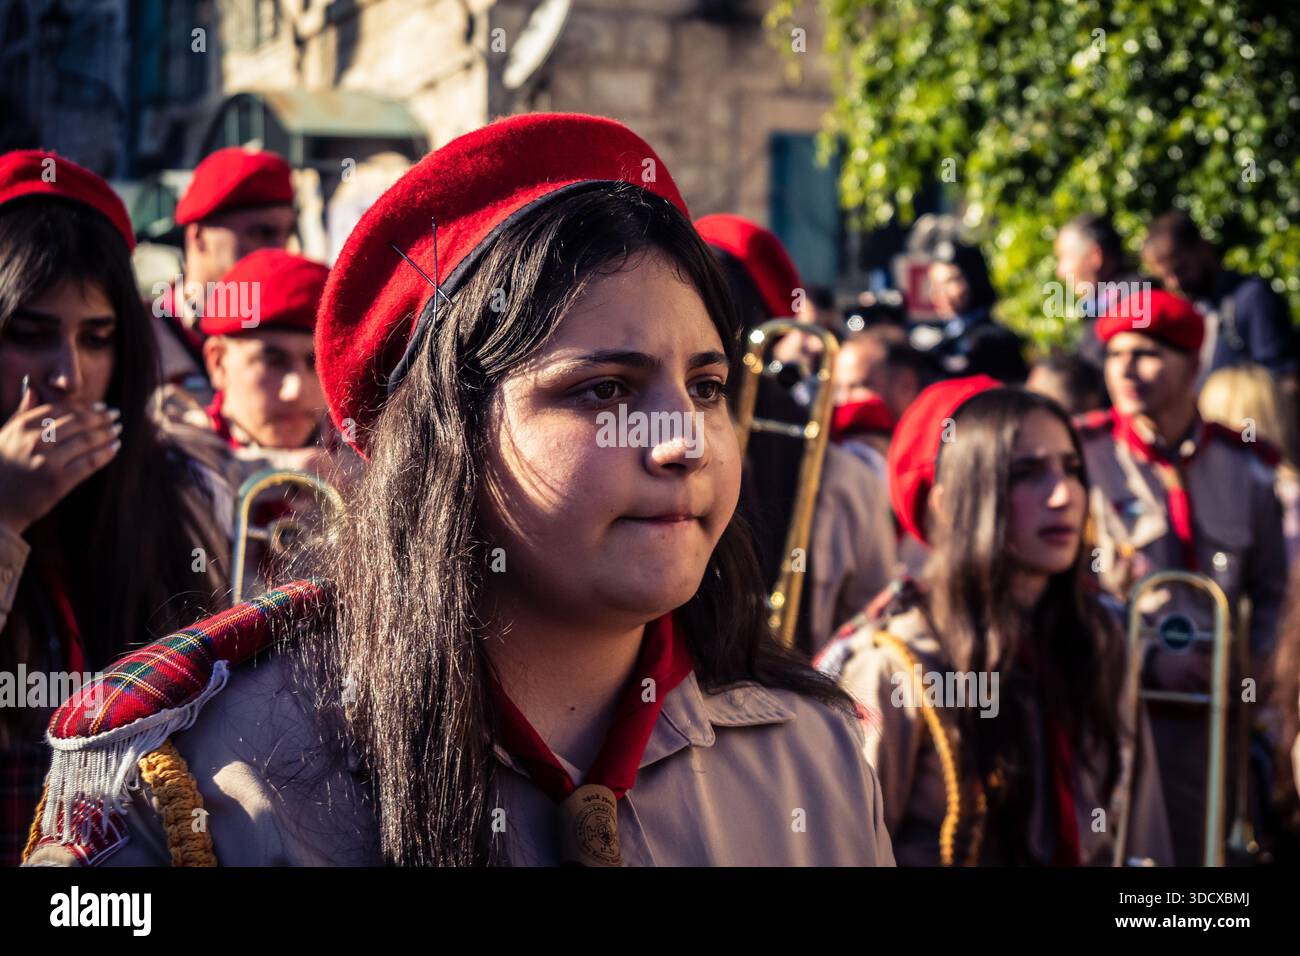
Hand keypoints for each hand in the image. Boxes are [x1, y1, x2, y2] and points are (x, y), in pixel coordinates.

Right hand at [0, 387, 121, 534]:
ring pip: (86, 441)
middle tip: (115, 415)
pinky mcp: (58, 482)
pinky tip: (115, 447)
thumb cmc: (1, 470)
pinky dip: (106, 453)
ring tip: (118, 429)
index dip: (85, 407)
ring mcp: (47, 461)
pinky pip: (89, 463)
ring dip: (107, 433)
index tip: (100, 406)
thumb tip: (32, 387)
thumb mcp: (5, 437)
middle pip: (78, 423)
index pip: (62, 409)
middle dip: (101, 417)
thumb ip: (21, 413)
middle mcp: (34, 441)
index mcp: (22, 426)